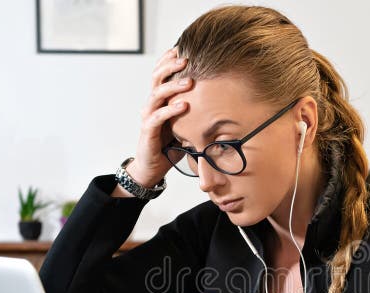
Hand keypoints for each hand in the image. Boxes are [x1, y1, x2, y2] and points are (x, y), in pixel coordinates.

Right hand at [128, 46, 191, 186]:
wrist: (152, 166)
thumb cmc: (170, 143)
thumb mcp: (185, 123)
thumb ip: (196, 111)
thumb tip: (221, 101)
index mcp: (160, 99)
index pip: (161, 73)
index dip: (169, 60)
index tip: (183, 48)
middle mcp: (152, 104)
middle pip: (157, 78)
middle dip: (171, 67)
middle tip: (186, 59)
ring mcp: (148, 116)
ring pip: (157, 94)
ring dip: (173, 86)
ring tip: (188, 81)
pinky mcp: (148, 131)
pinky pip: (157, 117)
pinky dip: (170, 110)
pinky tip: (183, 105)